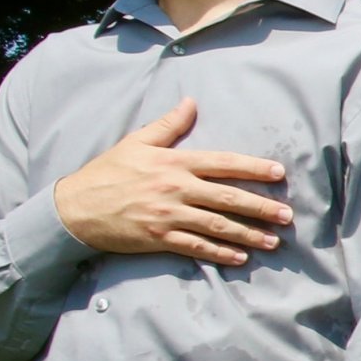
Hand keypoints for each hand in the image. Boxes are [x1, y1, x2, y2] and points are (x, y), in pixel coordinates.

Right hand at [53, 99, 291, 265]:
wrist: (74, 207)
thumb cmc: (107, 172)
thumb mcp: (136, 142)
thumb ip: (168, 125)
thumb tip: (191, 101)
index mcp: (174, 163)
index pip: (223, 163)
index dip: (253, 167)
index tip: (279, 173)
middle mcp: (175, 188)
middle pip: (227, 197)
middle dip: (261, 207)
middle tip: (287, 215)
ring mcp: (168, 215)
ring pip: (217, 225)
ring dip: (248, 234)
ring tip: (273, 241)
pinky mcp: (159, 238)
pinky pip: (196, 247)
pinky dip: (220, 254)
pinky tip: (241, 258)